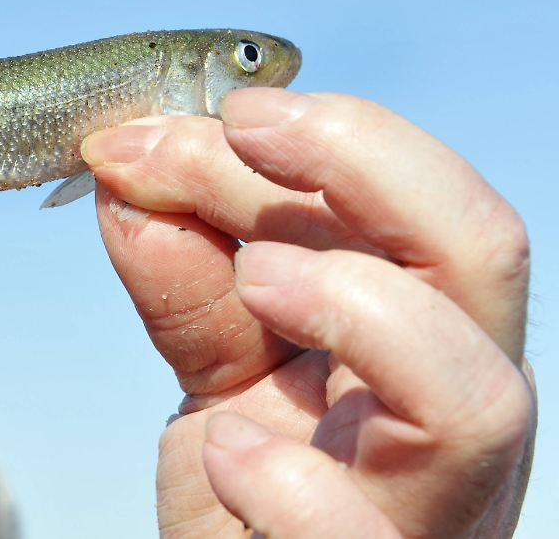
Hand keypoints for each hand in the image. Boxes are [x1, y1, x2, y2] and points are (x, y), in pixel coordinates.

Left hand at [85, 90, 535, 537]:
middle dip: (364, 162)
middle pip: (482, 256)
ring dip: (355, 303)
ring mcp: (431, 511)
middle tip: (243, 126)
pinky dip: (288, 484)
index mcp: (433, 343)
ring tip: (253, 277)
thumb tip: (129, 176)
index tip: (216, 112)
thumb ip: (188, 284)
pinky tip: (222, 449)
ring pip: (475, 398)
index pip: (427, 210)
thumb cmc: (248, 496)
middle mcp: (457, 417)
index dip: (333, 139)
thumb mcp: (220, 373)